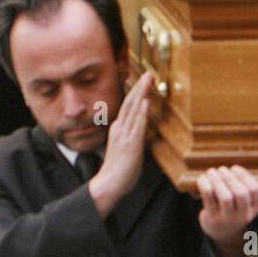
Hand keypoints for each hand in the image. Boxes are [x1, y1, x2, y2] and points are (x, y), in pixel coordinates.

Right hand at [88, 71, 151, 215]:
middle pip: (130, 102)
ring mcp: (125, 135)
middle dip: (140, 86)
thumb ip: (129, 137)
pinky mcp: (131, 144)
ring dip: (142, 93)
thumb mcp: (123, 148)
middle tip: (148, 73)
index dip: (136, 92)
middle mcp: (120, 128)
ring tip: (148, 80)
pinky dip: (142, 112)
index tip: (144, 80)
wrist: (109, 184)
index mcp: (118, 128)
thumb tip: (137, 131)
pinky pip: (138, 125)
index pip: (128, 105)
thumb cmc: (117, 170)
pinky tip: (146, 101)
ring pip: (134, 109)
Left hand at [197, 165, 257, 256]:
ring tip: (211, 172)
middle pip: (242, 194)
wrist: (220, 232)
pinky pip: (209, 198)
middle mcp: (244, 216)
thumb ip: (243, 185)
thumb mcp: (245, 202)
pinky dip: (205, 184)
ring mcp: (228, 219)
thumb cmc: (233, 209)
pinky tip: (203, 178)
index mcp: (255, 208)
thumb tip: (231, 167)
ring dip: (217, 180)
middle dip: (230, 177)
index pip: (256, 190)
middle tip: (222, 169)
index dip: (245, 175)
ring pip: (225, 197)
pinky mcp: (213, 219)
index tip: (234, 168)